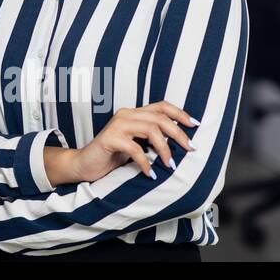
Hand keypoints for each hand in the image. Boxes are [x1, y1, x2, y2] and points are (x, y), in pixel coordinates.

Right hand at [72, 100, 198, 182]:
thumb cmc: (112, 156)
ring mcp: (117, 125)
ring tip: (169, 165)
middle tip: (190, 149)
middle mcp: (126, 115)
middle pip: (160, 118)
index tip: (195, 125)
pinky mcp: (109, 139)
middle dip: (179, 134)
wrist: (84, 165)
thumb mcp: (136, 145)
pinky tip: (149, 174)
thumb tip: (181, 143)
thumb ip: (151, 138)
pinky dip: (146, 162)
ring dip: (165, 149)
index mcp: (133, 114)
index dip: (180, 113)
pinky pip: (135, 149)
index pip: (161, 106)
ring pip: (151, 130)